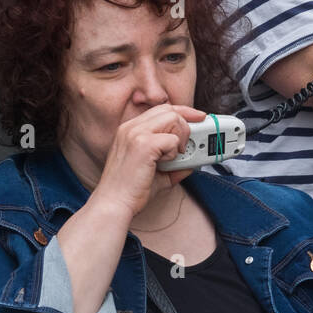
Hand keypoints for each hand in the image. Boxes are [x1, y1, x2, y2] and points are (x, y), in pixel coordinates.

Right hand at [91, 104, 205, 219]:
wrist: (114, 203)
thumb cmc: (130, 190)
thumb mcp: (155, 172)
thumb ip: (173, 165)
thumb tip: (192, 163)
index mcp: (130, 130)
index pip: (161, 109)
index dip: (183, 112)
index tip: (198, 117)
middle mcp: (130, 128)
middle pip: (169, 110)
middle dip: (186, 125)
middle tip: (187, 146)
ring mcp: (135, 134)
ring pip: (173, 118)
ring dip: (180, 138)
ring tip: (172, 157)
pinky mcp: (143, 145)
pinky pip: (172, 139)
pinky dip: (174, 153)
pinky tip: (164, 164)